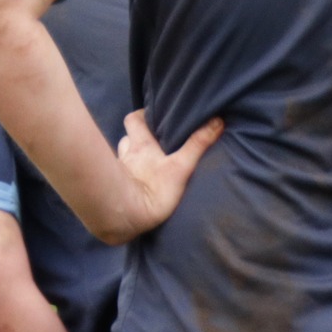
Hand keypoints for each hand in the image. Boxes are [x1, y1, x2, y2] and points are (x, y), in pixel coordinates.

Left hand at [116, 110, 222, 235]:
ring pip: (122, 155)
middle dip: (136, 135)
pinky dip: (128, 174)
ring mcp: (119, 171)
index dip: (141, 115)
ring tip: (147, 159)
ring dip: (131, 155)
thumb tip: (216, 121)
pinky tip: (138, 180)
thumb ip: (197, 145)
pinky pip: (121, 175)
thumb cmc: (152, 189)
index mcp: (139, 145)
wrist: (124, 217)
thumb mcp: (180, 166)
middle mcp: (126, 155)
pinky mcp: (115, 188)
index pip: (133, 120)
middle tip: (153, 138)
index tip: (153, 115)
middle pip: (126, 136)